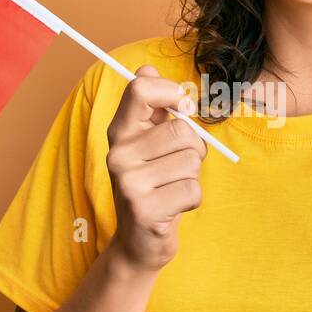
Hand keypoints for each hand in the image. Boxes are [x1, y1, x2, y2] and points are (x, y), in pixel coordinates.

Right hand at [104, 64, 207, 272]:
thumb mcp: (149, 143)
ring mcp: (128, 183)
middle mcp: (117, 154)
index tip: (182, 109)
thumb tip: (147, 69)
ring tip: (171, 188)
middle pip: (182, 130)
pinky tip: (173, 208)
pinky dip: (192, 200)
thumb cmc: (153, 185)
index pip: (141, 89)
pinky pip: (192, 190)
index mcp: (119, 132)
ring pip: (191, 161)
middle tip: (178, 167)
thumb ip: (153, 109)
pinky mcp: (144, 210)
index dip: (172, 93)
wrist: (139, 242)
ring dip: (192, 177)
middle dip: (194, 150)